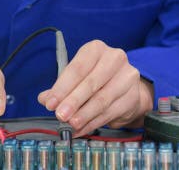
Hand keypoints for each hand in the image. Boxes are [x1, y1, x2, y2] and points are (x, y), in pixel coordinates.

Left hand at [37, 40, 153, 136]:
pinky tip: (82, 129)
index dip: (62, 88)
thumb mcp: (77, 77)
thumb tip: (44, 98)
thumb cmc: (97, 78)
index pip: (77, 69)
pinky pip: (110, 112)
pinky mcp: (133, 96)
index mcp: (95, 49)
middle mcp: (114, 58)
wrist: (126, 87)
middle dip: (73, 102)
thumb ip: (60, 88)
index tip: (50, 103)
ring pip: (101, 99)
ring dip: (84, 114)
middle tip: (60, 115)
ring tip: (71, 124)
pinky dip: (93, 123)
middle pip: (90, 83)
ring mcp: (127, 77)